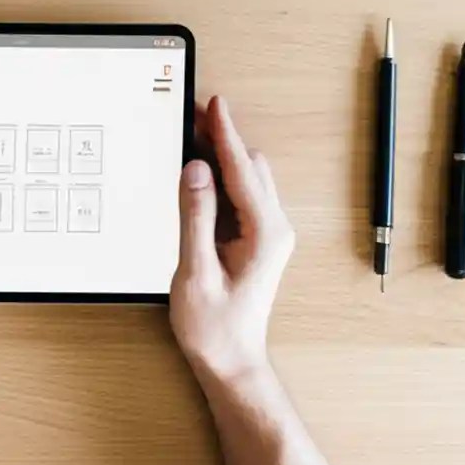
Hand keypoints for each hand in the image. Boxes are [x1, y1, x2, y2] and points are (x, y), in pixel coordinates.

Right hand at [171, 96, 294, 382]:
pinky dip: (221, 177)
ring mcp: (268, 233)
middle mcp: (273, 228)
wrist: (232, 360)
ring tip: (191, 136)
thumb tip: (194, 170)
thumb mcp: (195, 271)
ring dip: (221, 156)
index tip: (214, 104)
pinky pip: (241, 195)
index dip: (224, 134)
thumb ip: (194, 217)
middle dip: (221, 138)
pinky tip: (198, 174)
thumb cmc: (214, 326)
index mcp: (264, 233)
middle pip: (249, 167)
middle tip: (191, 116)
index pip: (242, 170)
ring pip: (247, 178)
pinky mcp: (256, 239)